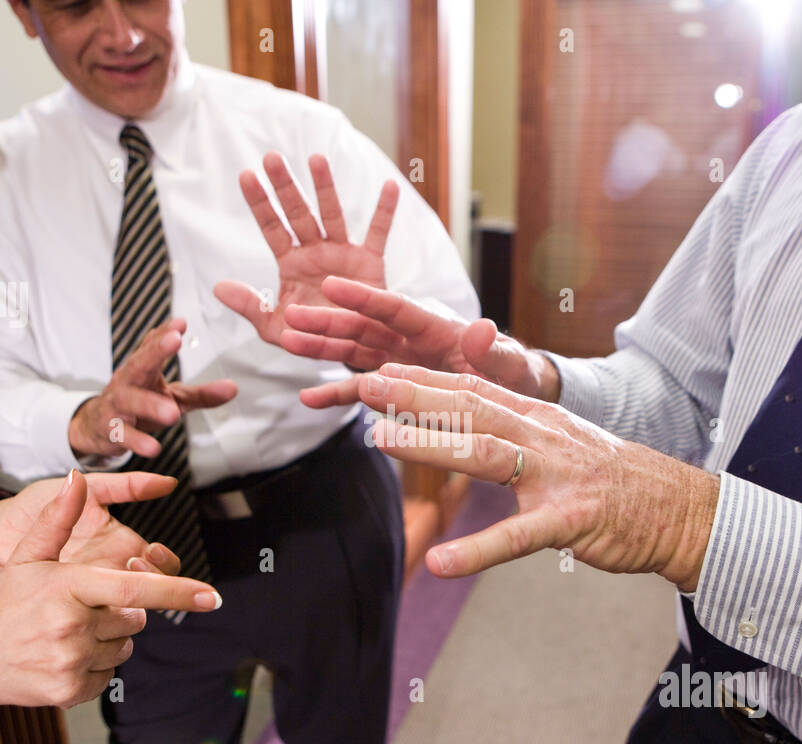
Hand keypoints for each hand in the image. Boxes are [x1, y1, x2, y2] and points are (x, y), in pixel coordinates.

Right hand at [0, 471, 220, 710]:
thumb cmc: (6, 604)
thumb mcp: (27, 558)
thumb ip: (57, 520)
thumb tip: (74, 480)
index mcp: (68, 587)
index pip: (134, 589)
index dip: (176, 592)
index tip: (211, 596)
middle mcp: (72, 626)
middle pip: (135, 618)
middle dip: (120, 612)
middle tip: (81, 610)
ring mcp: (71, 662)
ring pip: (125, 648)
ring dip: (109, 640)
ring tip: (68, 634)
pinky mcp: (71, 691)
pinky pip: (110, 676)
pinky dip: (97, 667)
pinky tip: (66, 657)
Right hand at [68, 317, 236, 457]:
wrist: (98, 427)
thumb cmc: (140, 405)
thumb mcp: (174, 397)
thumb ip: (202, 393)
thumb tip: (233, 388)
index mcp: (144, 369)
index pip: (152, 346)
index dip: (165, 334)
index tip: (181, 322)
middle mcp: (128, 381)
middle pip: (139, 363)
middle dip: (155, 350)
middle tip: (173, 340)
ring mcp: (117, 405)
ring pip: (131, 400)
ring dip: (150, 405)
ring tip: (172, 412)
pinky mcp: (110, 430)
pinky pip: (123, 434)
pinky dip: (137, 441)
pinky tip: (153, 448)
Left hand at [214, 152, 395, 354]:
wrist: (347, 350)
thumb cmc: (309, 336)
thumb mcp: (274, 327)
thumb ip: (249, 306)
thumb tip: (217, 287)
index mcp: (291, 263)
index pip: (272, 228)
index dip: (260, 203)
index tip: (247, 175)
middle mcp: (316, 252)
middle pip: (298, 213)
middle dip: (285, 186)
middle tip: (271, 157)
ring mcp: (343, 254)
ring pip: (333, 215)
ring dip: (325, 187)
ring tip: (315, 158)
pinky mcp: (370, 264)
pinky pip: (378, 235)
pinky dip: (385, 212)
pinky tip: (390, 187)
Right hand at [280, 278, 560, 408]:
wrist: (513, 395)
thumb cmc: (514, 374)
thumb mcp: (510, 365)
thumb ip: (495, 351)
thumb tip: (484, 328)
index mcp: (436, 326)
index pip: (395, 308)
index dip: (363, 297)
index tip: (332, 285)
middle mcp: (411, 340)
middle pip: (363, 326)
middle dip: (328, 321)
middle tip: (291, 314)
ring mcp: (399, 362)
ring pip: (353, 352)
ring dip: (321, 349)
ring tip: (286, 342)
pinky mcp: (395, 386)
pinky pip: (361, 389)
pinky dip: (336, 395)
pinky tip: (309, 399)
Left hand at [356, 364, 718, 590]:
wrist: (677, 509)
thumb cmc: (611, 479)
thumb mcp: (561, 440)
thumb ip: (515, 426)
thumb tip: (467, 415)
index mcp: (538, 417)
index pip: (472, 390)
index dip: (424, 379)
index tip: (379, 371)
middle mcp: (543, 436)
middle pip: (470, 409)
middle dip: (414, 396)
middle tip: (363, 388)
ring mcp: (557, 476)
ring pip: (485, 453)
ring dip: (430, 444)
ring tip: (380, 441)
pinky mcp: (571, 520)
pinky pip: (516, 537)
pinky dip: (476, 551)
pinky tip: (440, 564)